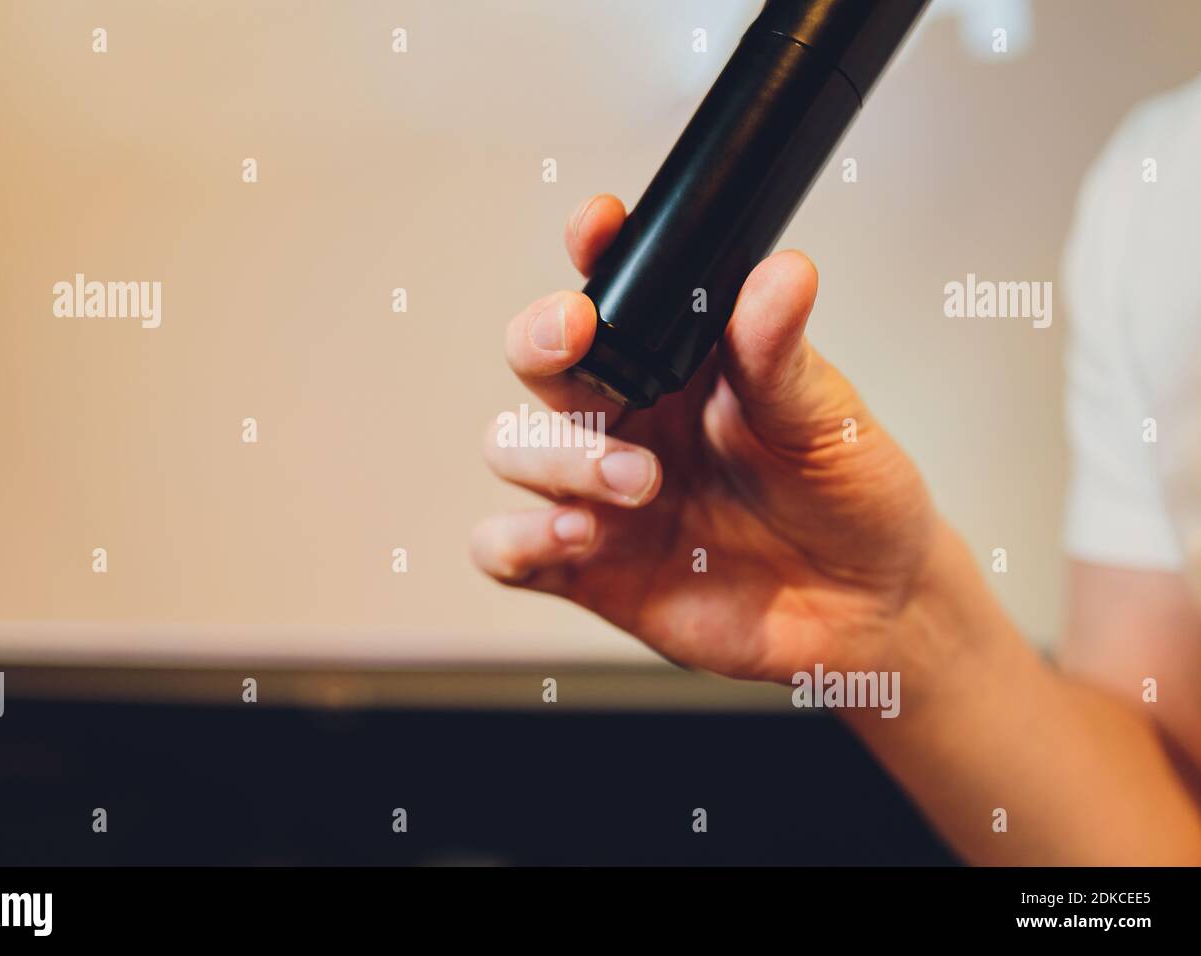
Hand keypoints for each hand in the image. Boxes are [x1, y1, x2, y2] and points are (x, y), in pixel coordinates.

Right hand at [471, 194, 941, 682]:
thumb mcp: (826, 419)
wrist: (865, 607)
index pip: (617, 292)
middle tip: (580, 339)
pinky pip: (504, 549)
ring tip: (640, 481)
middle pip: (538, 360)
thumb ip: (783, 355)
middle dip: (541, 341)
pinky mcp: (585, 569)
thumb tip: (781, 275)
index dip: (594, 252)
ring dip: (558, 455)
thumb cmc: (848, 497)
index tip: (599, 224)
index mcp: (677, 366)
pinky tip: (578, 536)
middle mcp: (626, 420)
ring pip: (511, 446)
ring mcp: (597, 494)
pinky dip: (519, 540)